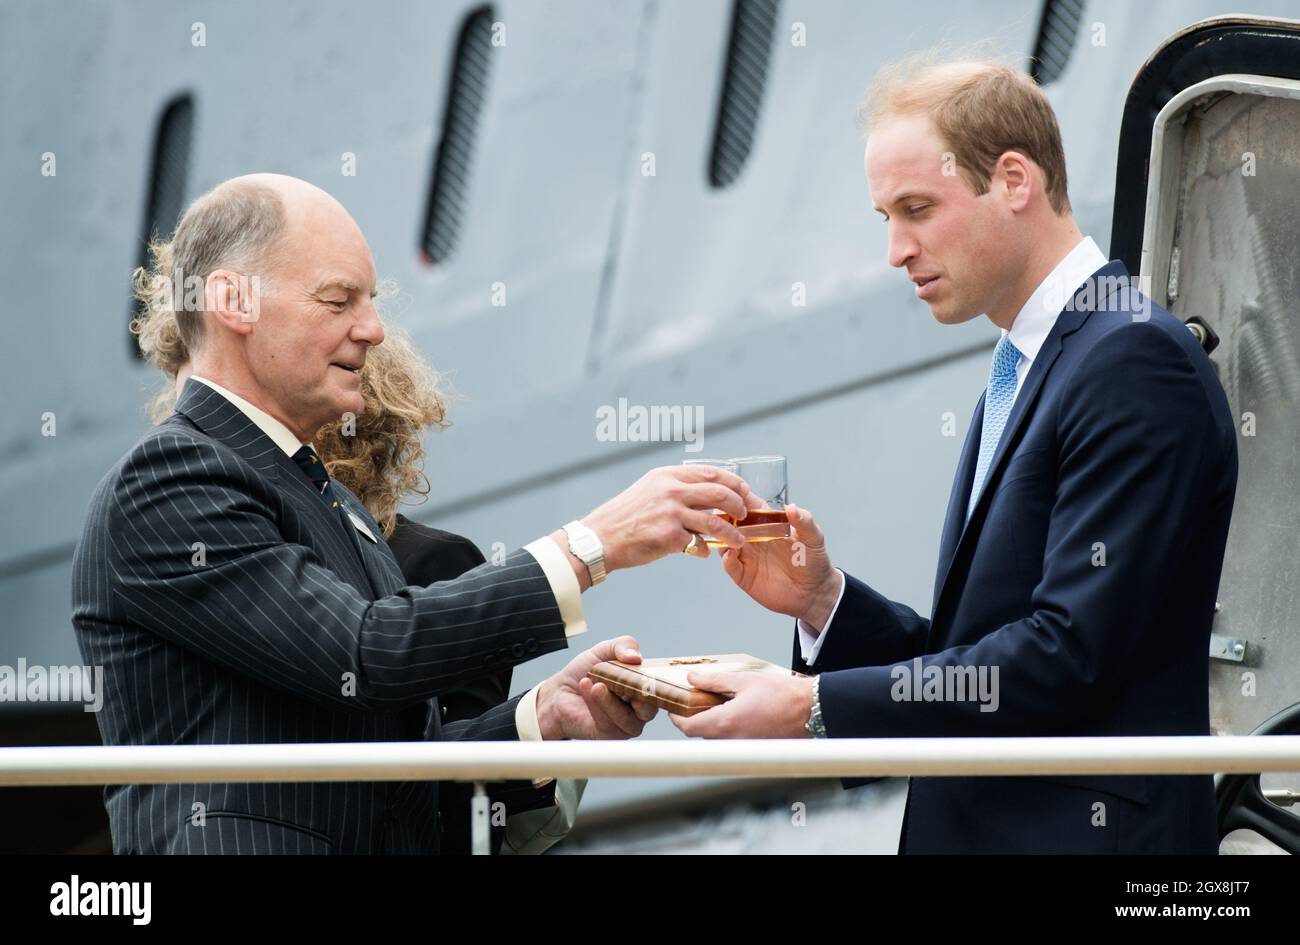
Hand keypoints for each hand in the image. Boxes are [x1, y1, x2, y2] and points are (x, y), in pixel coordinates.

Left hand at [535, 636, 658, 739]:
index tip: (643, 676)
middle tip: (622, 684)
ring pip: (627, 718)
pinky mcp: (610, 735)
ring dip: (609, 700)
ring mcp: (626, 724)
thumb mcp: (605, 650)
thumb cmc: (585, 672)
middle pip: (649, 708)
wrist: (559, 691)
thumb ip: (623, 645)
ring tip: (596, 684)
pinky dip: (597, 705)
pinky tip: (587, 688)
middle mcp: (639, 709)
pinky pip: (609, 724)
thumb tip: (636, 657)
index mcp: (643, 687)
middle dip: (634, 695)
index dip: (654, 685)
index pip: (661, 690)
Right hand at [579, 465, 763, 572]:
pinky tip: (704, 552)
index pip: (711, 473)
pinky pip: (698, 543)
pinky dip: (706, 549)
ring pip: (716, 521)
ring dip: (732, 533)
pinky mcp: (668, 537)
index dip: (735, 483)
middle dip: (740, 505)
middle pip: (720, 493)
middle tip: (746, 515)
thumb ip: (676, 488)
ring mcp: (670, 513)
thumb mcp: (649, 489)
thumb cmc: (625, 516)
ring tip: (739, 541)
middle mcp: (671, 490)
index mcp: (667, 476)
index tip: (746, 493)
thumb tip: (706, 493)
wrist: (600, 538)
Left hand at [669, 670, 814, 738]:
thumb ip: (714, 681)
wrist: (811, 711)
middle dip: (695, 718)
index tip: (674, 707)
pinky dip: (729, 729)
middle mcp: (731, 740)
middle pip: (701, 733)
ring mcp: (744, 748)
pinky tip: (739, 713)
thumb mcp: (743, 680)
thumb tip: (692, 679)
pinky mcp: (755, 749)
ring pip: (717, 738)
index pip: (688, 727)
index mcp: (724, 722)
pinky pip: (733, 741)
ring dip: (712, 723)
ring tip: (720, 703)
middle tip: (697, 700)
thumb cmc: (781, 694)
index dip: (676, 718)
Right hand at [720, 503, 841, 630]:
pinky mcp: (744, 575)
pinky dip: (726, 558)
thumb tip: (791, 507)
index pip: (747, 505)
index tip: (734, 493)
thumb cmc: (813, 561)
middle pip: (730, 521)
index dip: (738, 497)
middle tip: (725, 514)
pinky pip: (729, 564)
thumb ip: (804, 521)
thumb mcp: (814, 538)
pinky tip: (732, 553)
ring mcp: (747, 556)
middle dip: (724, 515)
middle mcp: (753, 537)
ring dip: (723, 536)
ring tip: (729, 534)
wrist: (814, 592)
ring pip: (724, 541)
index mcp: (767, 523)